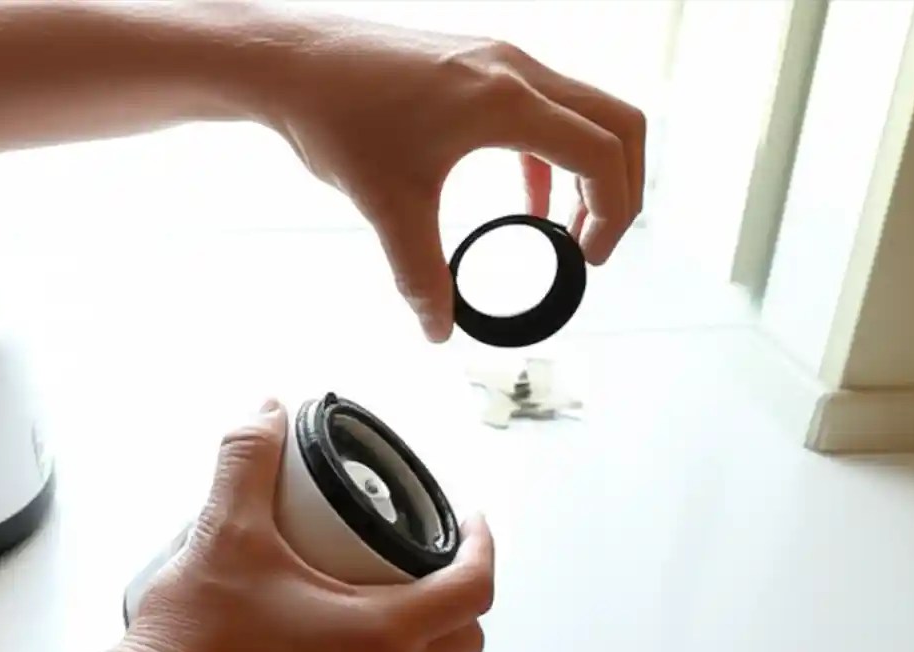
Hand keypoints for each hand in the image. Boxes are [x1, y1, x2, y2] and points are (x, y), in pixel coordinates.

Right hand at [118, 400, 495, 651]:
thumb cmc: (191, 648)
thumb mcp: (223, 533)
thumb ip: (248, 461)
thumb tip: (266, 414)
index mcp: (378, 637)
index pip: (472, 589)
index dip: (482, 544)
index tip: (468, 518)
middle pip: (463, 637)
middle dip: (460, 588)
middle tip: (431, 550)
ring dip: (421, 623)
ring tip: (378, 578)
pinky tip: (333, 624)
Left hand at [261, 10, 645, 341]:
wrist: (293, 61)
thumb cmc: (337, 116)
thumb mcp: (387, 206)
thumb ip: (420, 274)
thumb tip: (438, 329)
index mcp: (505, 101)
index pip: (601, 154)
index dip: (611, 214)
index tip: (587, 260)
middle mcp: (515, 69)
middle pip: (617, 124)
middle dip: (620, 190)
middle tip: (592, 246)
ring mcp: (499, 61)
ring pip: (584, 111)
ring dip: (588, 170)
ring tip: (564, 230)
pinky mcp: (478, 64)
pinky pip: (544, 109)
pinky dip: (550, 158)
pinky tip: (527, 202)